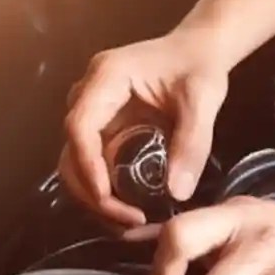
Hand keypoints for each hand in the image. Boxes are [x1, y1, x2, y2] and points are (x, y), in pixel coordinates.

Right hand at [60, 28, 229, 226]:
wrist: (197, 51)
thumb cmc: (199, 67)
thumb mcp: (203, 101)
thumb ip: (192, 142)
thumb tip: (177, 193)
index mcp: (106, 78)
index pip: (80, 127)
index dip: (88, 167)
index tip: (109, 200)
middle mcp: (88, 94)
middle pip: (71, 151)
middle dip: (92, 192)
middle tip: (128, 222)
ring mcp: (93, 112)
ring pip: (76, 163)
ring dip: (95, 197)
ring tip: (130, 223)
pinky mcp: (103, 128)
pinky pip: (93, 164)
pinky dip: (105, 190)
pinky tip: (129, 210)